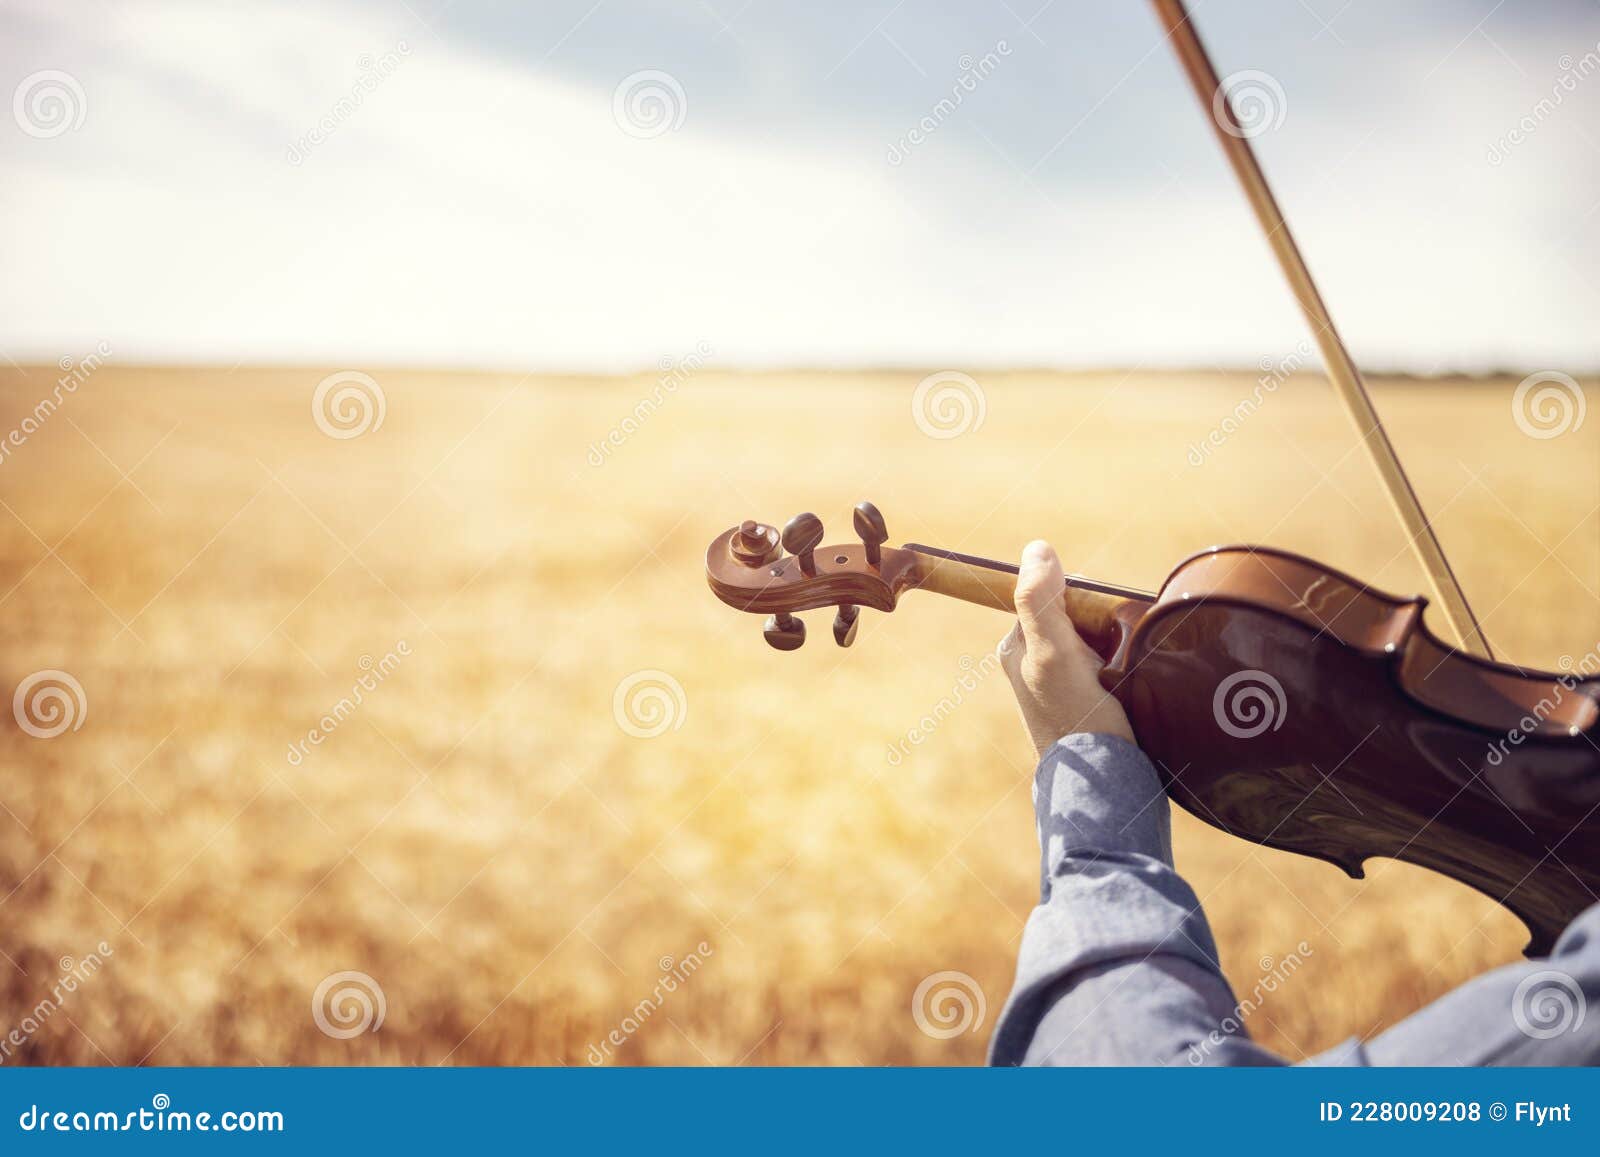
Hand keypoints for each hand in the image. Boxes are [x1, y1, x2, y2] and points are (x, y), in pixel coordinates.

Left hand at [998, 540, 1135, 759]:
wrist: (1107, 786)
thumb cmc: (1076, 719)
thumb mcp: (1053, 653)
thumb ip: (1039, 601)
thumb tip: (1037, 548)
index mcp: (1018, 646)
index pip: (1055, 595)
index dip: (1086, 602)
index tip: (1103, 628)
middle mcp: (1036, 663)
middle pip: (1081, 616)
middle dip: (1107, 626)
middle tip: (1116, 656)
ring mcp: (1065, 684)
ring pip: (1102, 640)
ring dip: (1122, 647)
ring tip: (1126, 676)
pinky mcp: (1094, 702)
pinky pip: (1117, 666)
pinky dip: (1130, 669)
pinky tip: (1135, 687)